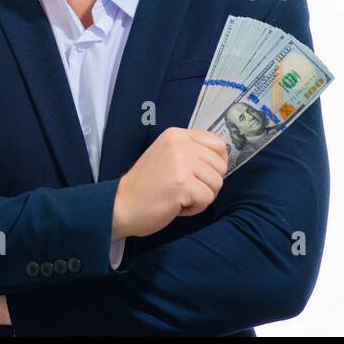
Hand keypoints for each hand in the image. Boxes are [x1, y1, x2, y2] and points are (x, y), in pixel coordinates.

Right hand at [113, 128, 228, 238]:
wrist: (121, 205)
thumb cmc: (146, 186)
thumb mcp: (168, 156)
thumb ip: (191, 151)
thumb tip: (222, 158)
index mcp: (177, 135)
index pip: (218, 144)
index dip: (215, 164)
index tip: (199, 175)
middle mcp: (180, 144)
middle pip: (220, 166)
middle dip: (207, 183)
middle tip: (184, 189)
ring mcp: (182, 163)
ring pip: (217, 183)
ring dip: (201, 196)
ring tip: (179, 196)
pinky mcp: (182, 184)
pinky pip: (207, 199)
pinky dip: (194, 208)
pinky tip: (176, 205)